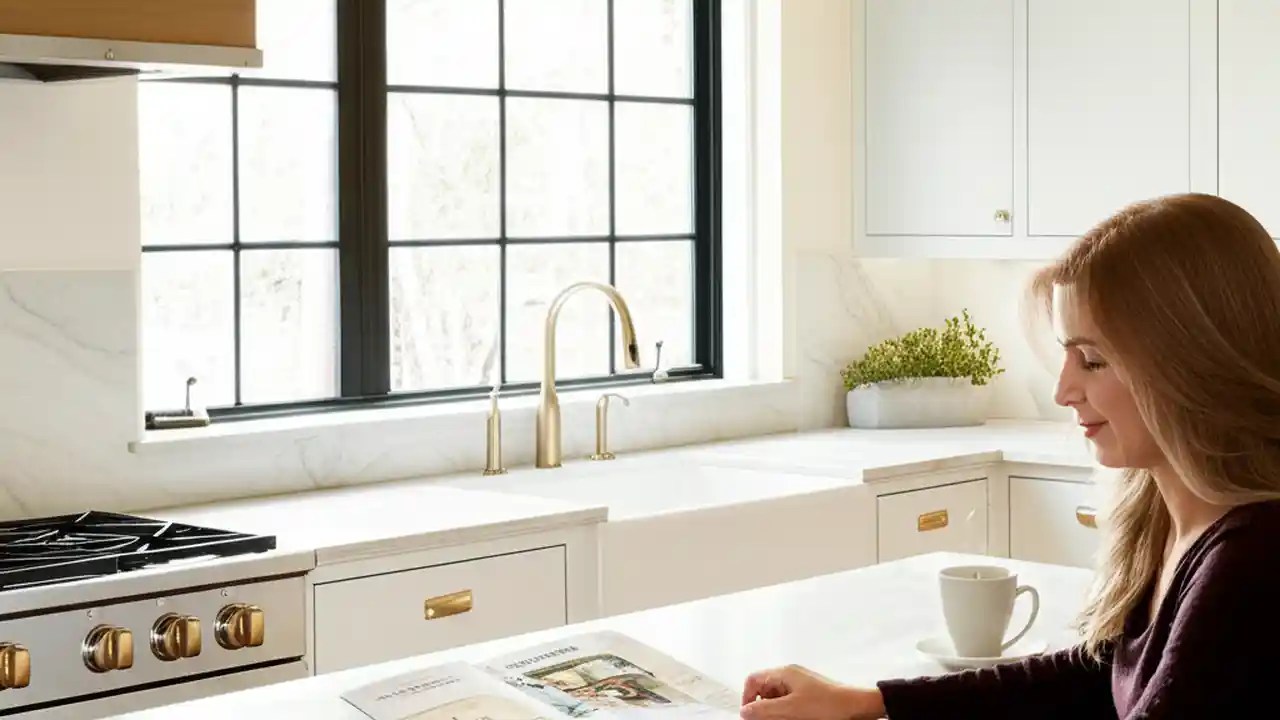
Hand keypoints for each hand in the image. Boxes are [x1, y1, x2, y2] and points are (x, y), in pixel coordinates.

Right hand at [740, 665, 885, 719]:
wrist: (858, 707)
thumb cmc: (827, 705)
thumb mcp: (791, 709)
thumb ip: (765, 710)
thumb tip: (744, 711)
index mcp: (784, 673)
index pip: (754, 680)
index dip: (747, 698)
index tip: (749, 716)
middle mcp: (791, 676)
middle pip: (764, 690)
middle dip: (762, 707)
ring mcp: (801, 686)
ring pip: (777, 699)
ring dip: (775, 712)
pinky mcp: (810, 696)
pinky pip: (790, 703)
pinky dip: (787, 713)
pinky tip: (793, 719)